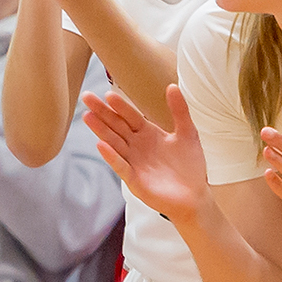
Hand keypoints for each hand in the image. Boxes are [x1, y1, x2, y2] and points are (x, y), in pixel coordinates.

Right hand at [83, 87, 210, 223]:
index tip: (108, 93)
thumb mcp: (187, 133)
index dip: (120, 106)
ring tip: (88, 116)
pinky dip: (112, 156)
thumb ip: (179, 110)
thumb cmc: (190, 165)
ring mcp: (133, 162)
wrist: (194, 196)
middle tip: (86, 97)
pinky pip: (121, 166)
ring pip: (114, 143)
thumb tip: (172, 86)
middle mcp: (137, 146)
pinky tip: (101, 145)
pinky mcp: (134, 180)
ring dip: (101, 130)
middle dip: (102, 112)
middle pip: (116, 126)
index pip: (130, 116)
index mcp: (147, 133)